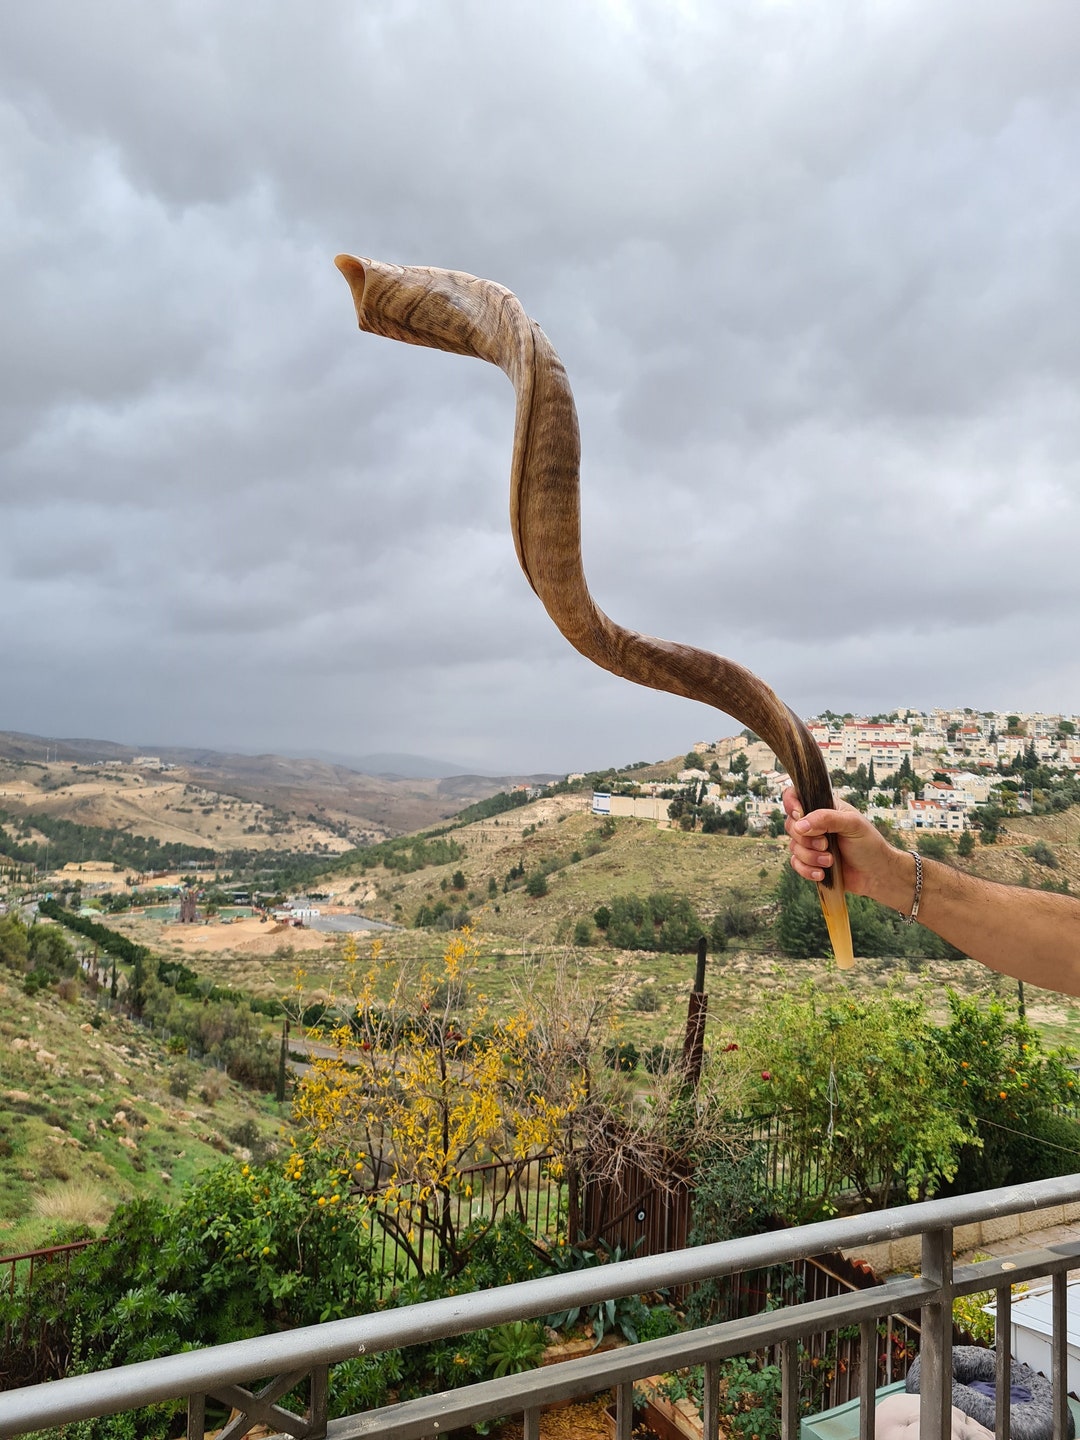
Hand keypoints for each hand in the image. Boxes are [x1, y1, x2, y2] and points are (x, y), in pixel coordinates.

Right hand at [782, 786, 912, 909]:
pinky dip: (807, 870)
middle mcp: (814, 824)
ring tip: (830, 861)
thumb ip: (826, 819)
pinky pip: (795, 864)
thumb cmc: (869, 844)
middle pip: (791, 825)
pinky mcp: (810, 862)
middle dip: (807, 839)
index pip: (796, 795)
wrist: (876, 874)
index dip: (791, 803)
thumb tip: (799, 824)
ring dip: (811, 857)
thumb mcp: (852, 824)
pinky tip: (822, 873)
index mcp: (823, 808)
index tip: (799, 815)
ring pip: (793, 847)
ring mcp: (811, 843)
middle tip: (826, 844)